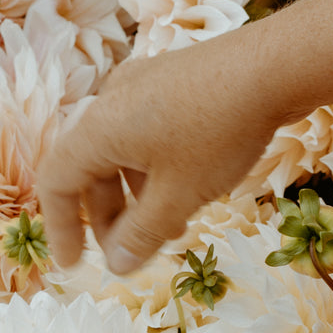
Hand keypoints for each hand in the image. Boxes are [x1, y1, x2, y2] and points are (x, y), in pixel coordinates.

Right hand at [36, 32, 286, 275]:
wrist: (275, 66)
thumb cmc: (220, 133)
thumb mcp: (179, 196)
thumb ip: (142, 235)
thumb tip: (116, 266)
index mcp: (98, 128)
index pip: (57, 182)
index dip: (61, 227)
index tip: (75, 263)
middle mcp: (111, 101)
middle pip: (91, 169)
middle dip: (109, 218)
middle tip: (132, 253)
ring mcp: (142, 86)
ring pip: (122, 153)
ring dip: (137, 198)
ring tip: (171, 228)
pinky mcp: (170, 81)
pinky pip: (146, 133)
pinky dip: (155, 169)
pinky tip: (189, 190)